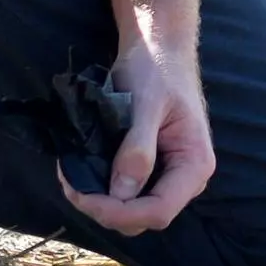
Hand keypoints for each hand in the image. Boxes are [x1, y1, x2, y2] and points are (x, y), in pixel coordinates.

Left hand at [60, 0, 215, 233]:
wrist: (157, 48)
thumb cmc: (156, 69)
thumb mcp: (145, 105)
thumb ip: (137, 149)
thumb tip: (121, 192)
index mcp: (194, 165)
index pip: (158, 211)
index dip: (118, 212)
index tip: (83, 195)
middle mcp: (185, 178)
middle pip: (143, 218)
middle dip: (104, 209)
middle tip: (70, 182)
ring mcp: (167, 175)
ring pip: (131, 210)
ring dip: (98, 201)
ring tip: (70, 177)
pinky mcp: (150, 169)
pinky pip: (125, 193)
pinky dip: (100, 189)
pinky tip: (79, 171)